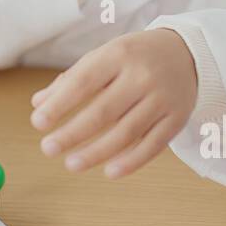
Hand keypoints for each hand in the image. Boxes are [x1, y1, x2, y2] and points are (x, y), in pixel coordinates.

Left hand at [30, 28, 196, 178]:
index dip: (59, 105)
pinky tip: (109, 172)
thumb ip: (72, 79)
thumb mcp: (104, 56)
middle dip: (72, 133)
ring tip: (71, 164)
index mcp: (118, 54)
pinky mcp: (177, 118)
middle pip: (102, 111)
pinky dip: (131, 162)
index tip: (38, 123)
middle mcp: (141, 75)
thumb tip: (39, 104)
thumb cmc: (134, 57)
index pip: (83, 82)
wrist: (187, 52)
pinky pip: (153, 145)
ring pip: (126, 132)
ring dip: (96, 153)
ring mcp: (162, 98)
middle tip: (48, 148)